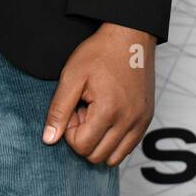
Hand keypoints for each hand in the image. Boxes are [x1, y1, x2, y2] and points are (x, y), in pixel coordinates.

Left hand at [42, 24, 156, 165]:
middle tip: (82, 111)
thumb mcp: (71, 77)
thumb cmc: (99, 53)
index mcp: (108, 111)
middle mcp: (129, 121)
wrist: (129, 37)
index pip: (82, 147)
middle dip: (84, 138)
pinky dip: (114, 140)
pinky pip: (129, 147)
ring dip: (99, 142)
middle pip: (97, 157)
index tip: (72, 109)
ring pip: (114, 158)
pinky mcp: (147, 120)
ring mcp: (141, 122)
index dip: (70, 131)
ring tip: (94, 114)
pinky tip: (106, 116)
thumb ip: (58, 110)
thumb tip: (49, 139)